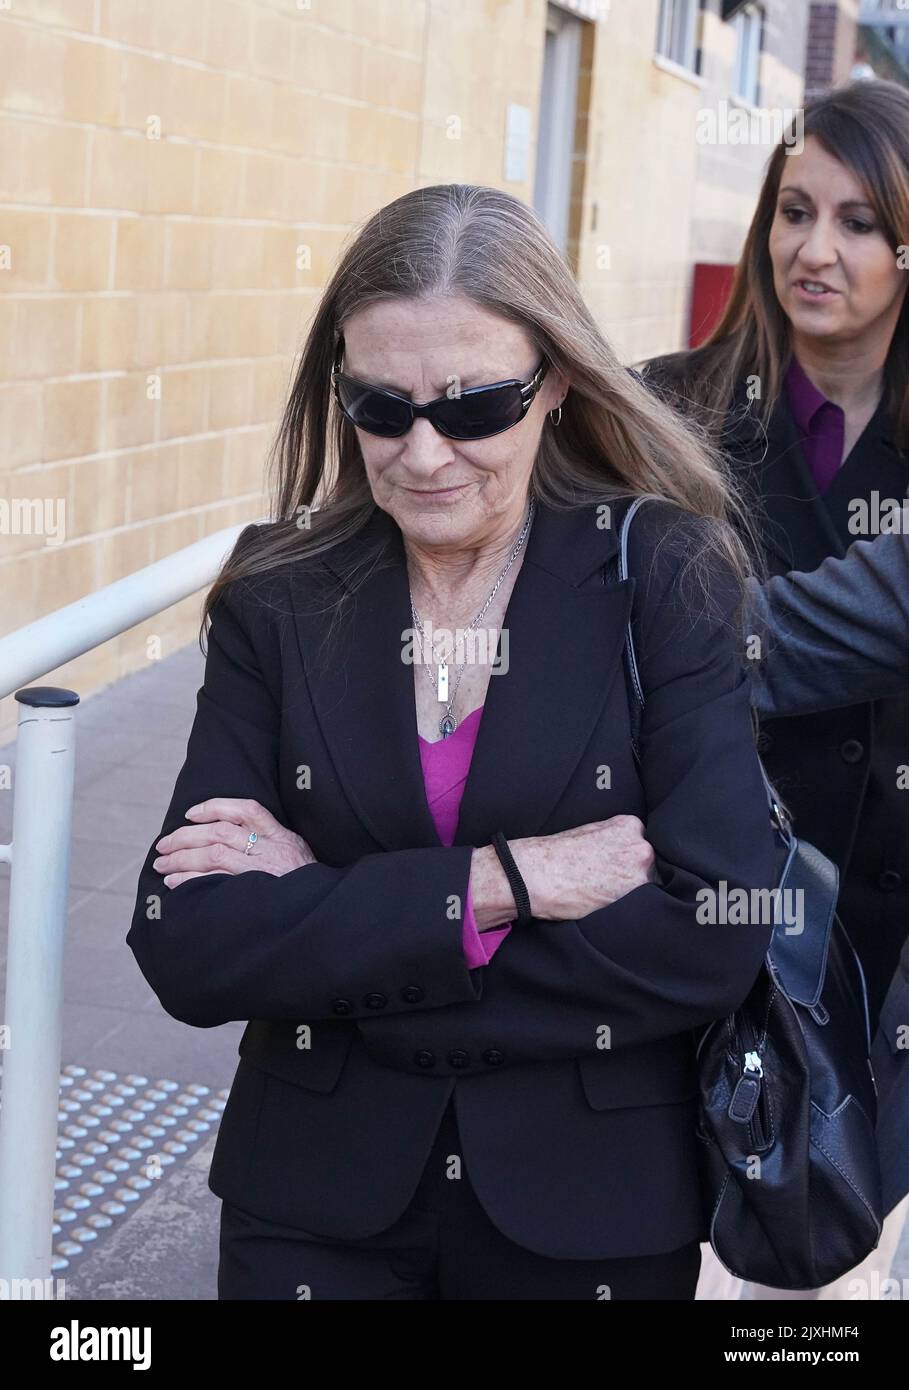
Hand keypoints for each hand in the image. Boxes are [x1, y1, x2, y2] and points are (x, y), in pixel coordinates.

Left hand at [152, 797, 316, 886]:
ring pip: (214, 854)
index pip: (247, 810)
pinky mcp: (254, 894)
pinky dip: (190, 879)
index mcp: (282, 837)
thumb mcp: (297, 856)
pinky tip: (175, 882)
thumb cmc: (304, 887)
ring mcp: (263, 872)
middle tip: (163, 846)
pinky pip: (216, 881)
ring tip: (162, 865)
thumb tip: (227, 837)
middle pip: (221, 832)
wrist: (320, 914)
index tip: (190, 814)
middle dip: (186, 837)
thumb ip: (271, 844)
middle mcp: (273, 850)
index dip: (215, 807)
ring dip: (182, 858)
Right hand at [508, 816, 656, 920]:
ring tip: (609, 896)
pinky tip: (611, 906)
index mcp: (629, 825)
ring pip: (651, 886)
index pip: (644, 845)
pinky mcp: (636, 896)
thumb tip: (625, 852)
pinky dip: (633, 908)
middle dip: (636, 875)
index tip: (618, 868)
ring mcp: (641, 871)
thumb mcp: (589, 833)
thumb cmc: (555, 856)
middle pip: (651, 865)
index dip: (631, 860)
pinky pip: (645, 904)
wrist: (538, 875)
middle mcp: (641, 845)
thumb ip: (614, 839)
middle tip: (612, 884)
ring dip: (637, 893)